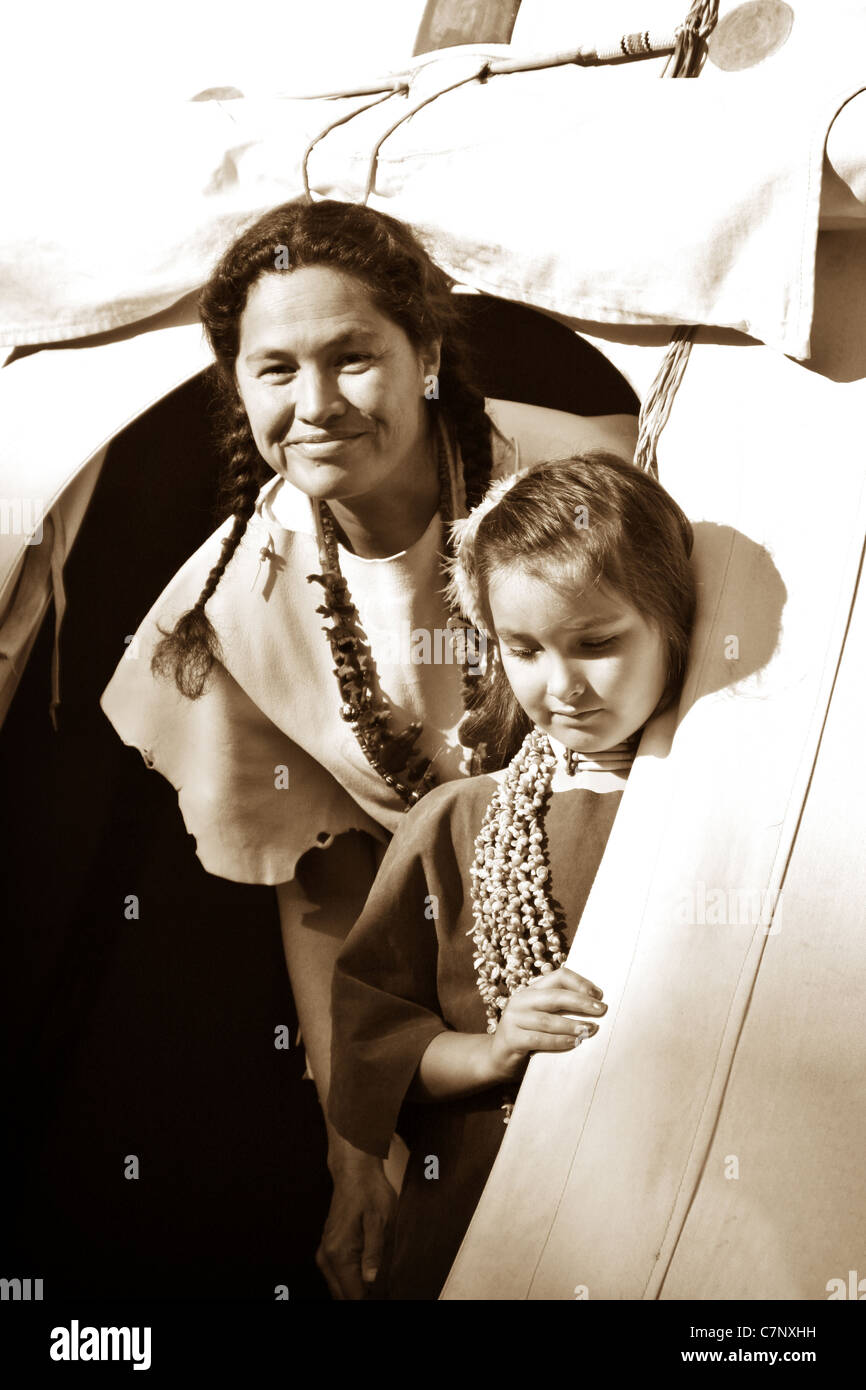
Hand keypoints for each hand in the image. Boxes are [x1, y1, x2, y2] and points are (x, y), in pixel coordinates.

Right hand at [317, 1143, 396, 1299]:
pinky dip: (352, 1280)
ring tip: (379, 1280)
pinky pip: (338, 1276)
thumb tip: (371, 1280)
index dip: (372, 1299)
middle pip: (343, 1297)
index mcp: (338, 1253)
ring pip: (339, 1289)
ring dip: (357, 1290)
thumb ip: (374, 1252)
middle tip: (384, 1289)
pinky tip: (369, 1272)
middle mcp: (326, 1257)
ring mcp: (325, 1253)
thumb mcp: (379, 1221)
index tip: (385, 1294)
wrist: (354, 1172)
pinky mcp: (328, 1249)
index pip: (353, 1296)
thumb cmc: (369, 1192)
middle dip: (364, 1297)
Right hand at [489, 966, 605, 1081]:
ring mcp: (513, 1019)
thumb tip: (597, 1007)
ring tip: (591, 1029)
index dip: (581, 983)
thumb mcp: (543, 1018)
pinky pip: (539, 1039)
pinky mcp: (511, 1038)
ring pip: (548, 1019)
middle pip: (555, 995)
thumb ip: (561, 1010)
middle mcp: (521, 1000)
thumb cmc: (529, 1037)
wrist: (498, 1058)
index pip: (559, 976)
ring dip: (572, 1024)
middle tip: (602, 1010)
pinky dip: (559, 1041)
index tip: (599, 996)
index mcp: (532, 990)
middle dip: (581, 1002)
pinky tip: (574, 1043)